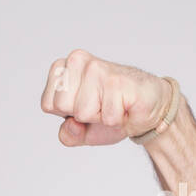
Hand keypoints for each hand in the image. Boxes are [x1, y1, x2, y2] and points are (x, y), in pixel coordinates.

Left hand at [39, 50, 171, 146]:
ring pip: (83, 112)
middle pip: (61, 106)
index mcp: (64, 68)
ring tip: (113, 105)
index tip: (83, 106)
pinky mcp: (117, 80)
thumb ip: (67, 134)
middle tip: (99, 107)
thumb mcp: (82, 131)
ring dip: (101, 117)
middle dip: (81, 116)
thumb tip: (72, 124)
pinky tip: (125, 106)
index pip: (47, 104)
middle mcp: (78, 60)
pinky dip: (117, 119)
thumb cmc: (112, 113)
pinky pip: (107, 117)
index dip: (66, 115)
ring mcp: (98, 68)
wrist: (147, 110)